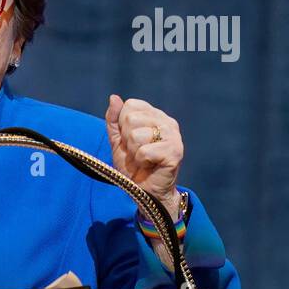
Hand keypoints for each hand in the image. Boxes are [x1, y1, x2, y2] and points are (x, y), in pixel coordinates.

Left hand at [104, 94, 184, 218]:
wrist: (145, 191)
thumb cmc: (133, 166)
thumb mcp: (118, 141)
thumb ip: (114, 120)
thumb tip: (114, 98)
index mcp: (155, 115)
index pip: (130, 105)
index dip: (122, 125)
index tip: (129, 140)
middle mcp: (167, 122)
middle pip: (131, 118)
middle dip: (126, 139)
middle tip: (136, 152)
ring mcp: (173, 136)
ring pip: (136, 135)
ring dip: (134, 152)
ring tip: (143, 159)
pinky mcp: (175, 152)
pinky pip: (144, 151)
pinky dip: (141, 162)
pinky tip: (150, 165)